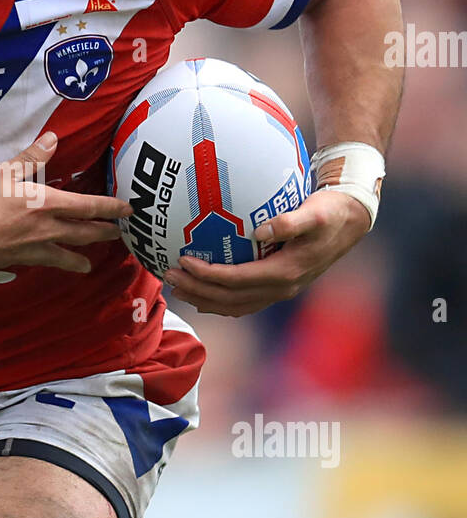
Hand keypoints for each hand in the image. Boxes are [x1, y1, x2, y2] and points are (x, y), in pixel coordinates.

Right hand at [0, 131, 131, 275]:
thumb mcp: (0, 172)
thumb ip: (29, 159)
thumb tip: (53, 139)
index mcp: (46, 203)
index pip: (88, 206)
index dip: (111, 207)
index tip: (128, 209)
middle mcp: (47, 229)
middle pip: (84, 232)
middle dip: (104, 232)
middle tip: (120, 234)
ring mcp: (33, 248)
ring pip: (68, 252)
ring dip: (82, 255)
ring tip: (90, 262)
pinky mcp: (18, 260)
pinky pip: (46, 261)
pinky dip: (57, 264)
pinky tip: (54, 264)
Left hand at [162, 190, 370, 316]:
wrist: (350, 223)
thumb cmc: (330, 212)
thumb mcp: (315, 212)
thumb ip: (289, 222)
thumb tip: (261, 229)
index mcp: (286, 273)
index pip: (237, 280)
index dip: (208, 275)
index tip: (183, 261)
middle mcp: (281, 288)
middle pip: (229, 299)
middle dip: (196, 290)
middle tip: (168, 276)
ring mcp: (279, 291)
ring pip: (234, 305)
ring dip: (203, 298)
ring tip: (176, 287)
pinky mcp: (277, 287)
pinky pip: (242, 300)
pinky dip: (218, 298)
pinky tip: (200, 288)